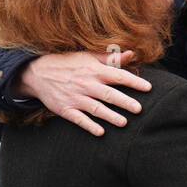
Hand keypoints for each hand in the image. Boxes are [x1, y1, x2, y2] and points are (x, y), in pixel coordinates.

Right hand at [15, 49, 151, 136]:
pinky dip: (89, 126)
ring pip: (96, 108)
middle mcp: (86, 84)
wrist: (38, 72)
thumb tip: (132, 54)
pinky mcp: (66, 109)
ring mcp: (76, 98)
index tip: (148, 88)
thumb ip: (110, 59)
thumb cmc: (68, 64)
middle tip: (139, 109)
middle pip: (109, 94)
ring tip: (124, 123)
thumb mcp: (88, 57)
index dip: (134, 82)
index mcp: (94, 70)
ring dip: (110, 116)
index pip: (118, 76)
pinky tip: (100, 132)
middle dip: (125, 102)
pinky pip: (79, 119)